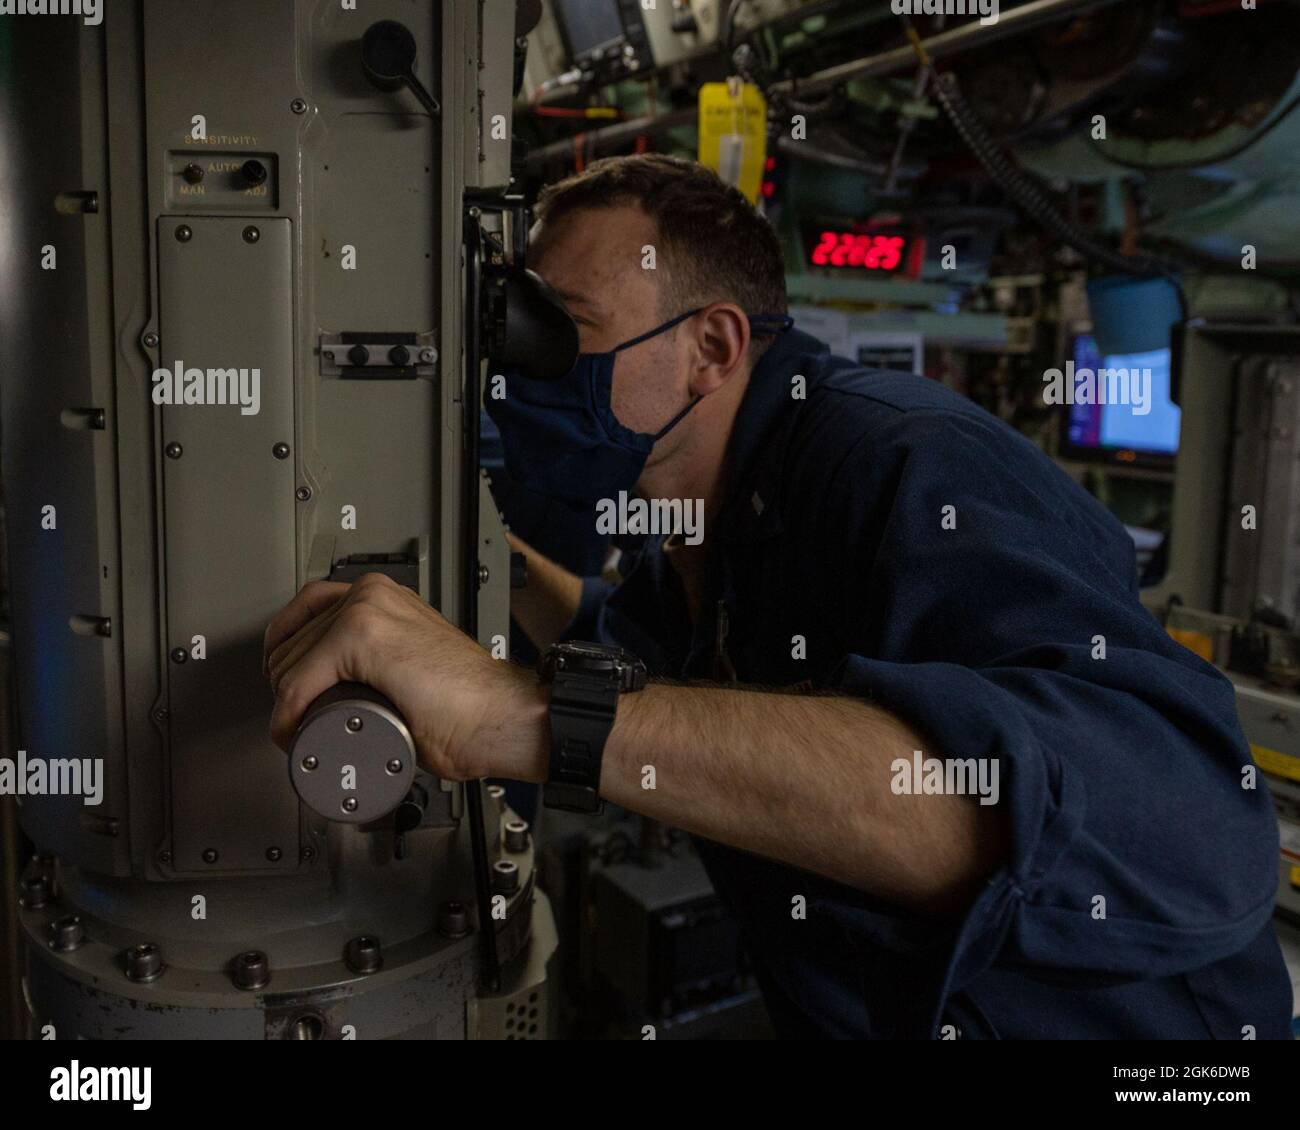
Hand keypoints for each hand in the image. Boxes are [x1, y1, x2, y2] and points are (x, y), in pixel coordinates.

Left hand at [262, 572, 547, 780]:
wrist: (500, 715)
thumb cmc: (469, 704)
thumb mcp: (409, 665)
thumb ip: (377, 662)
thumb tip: (338, 689)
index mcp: (383, 596)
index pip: (302, 614)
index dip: (287, 659)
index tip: (288, 689)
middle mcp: (372, 594)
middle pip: (289, 640)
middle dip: (284, 688)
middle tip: (297, 718)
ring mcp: (366, 611)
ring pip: (288, 663)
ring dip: (284, 707)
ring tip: (301, 731)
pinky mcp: (361, 636)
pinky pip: (297, 683)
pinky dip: (288, 716)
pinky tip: (297, 733)